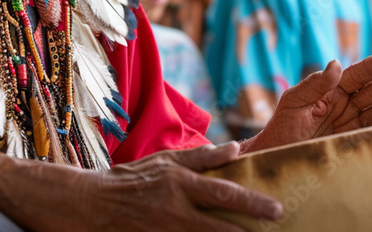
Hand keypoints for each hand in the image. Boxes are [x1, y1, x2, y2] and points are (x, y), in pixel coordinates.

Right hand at [85, 142, 283, 230]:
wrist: (94, 205)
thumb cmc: (135, 178)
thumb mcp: (167, 159)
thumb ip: (203, 156)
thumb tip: (237, 148)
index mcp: (180, 182)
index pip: (224, 193)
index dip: (252, 203)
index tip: (277, 209)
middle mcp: (175, 210)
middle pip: (220, 226)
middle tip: (275, 230)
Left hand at [245, 54, 371, 152]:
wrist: (274, 159)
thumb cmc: (279, 129)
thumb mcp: (294, 102)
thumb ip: (314, 85)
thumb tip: (336, 64)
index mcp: (328, 92)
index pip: (353, 76)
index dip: (370, 68)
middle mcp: (342, 106)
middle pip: (369, 91)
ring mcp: (348, 124)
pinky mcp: (352, 142)